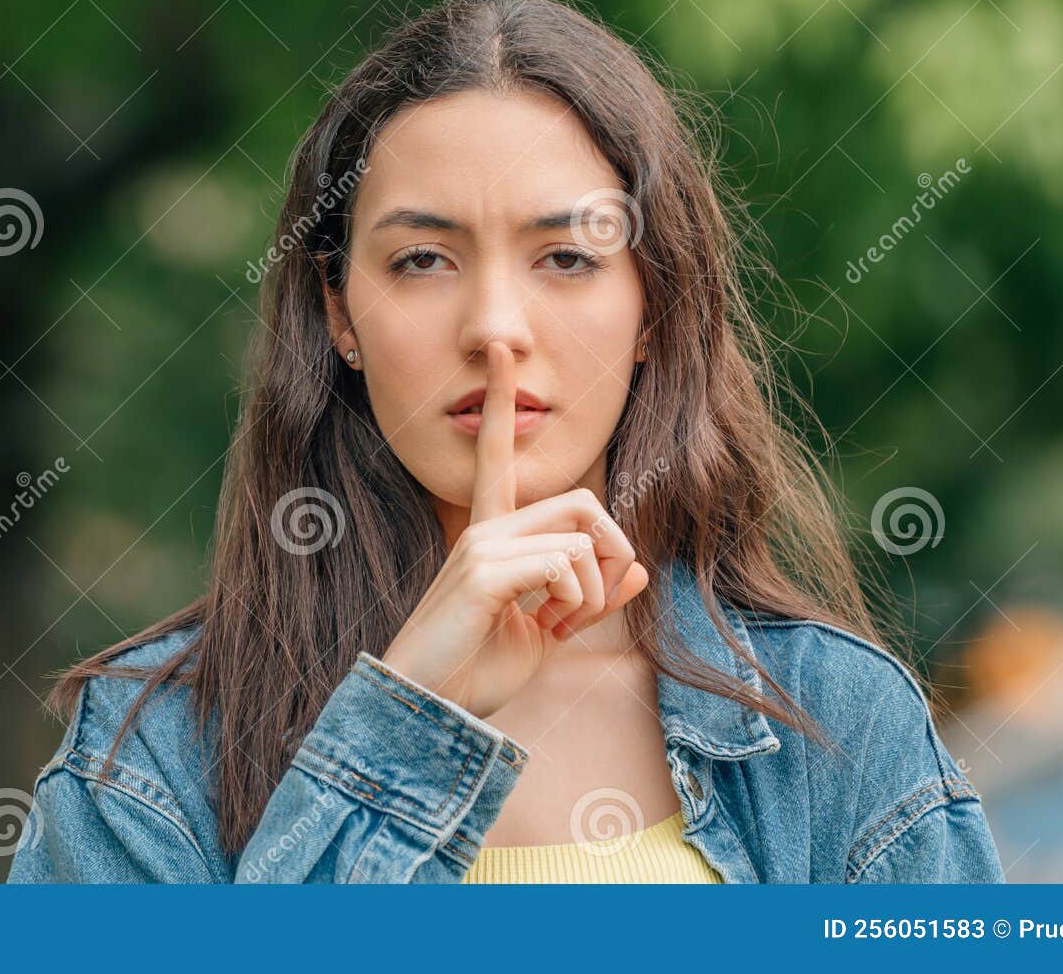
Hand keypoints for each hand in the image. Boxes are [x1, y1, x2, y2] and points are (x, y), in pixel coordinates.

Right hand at [379, 340, 650, 718]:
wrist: (426, 710)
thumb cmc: (474, 672)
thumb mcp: (543, 634)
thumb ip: (586, 598)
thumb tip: (636, 569)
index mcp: (492, 536)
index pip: (499, 457)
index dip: (502, 403)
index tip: (500, 352)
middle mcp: (483, 529)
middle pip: (582, 499)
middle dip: (612, 549)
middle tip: (596, 598)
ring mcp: (480, 546)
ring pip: (582, 534)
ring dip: (595, 589)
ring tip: (562, 624)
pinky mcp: (482, 572)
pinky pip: (566, 563)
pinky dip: (577, 600)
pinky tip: (548, 625)